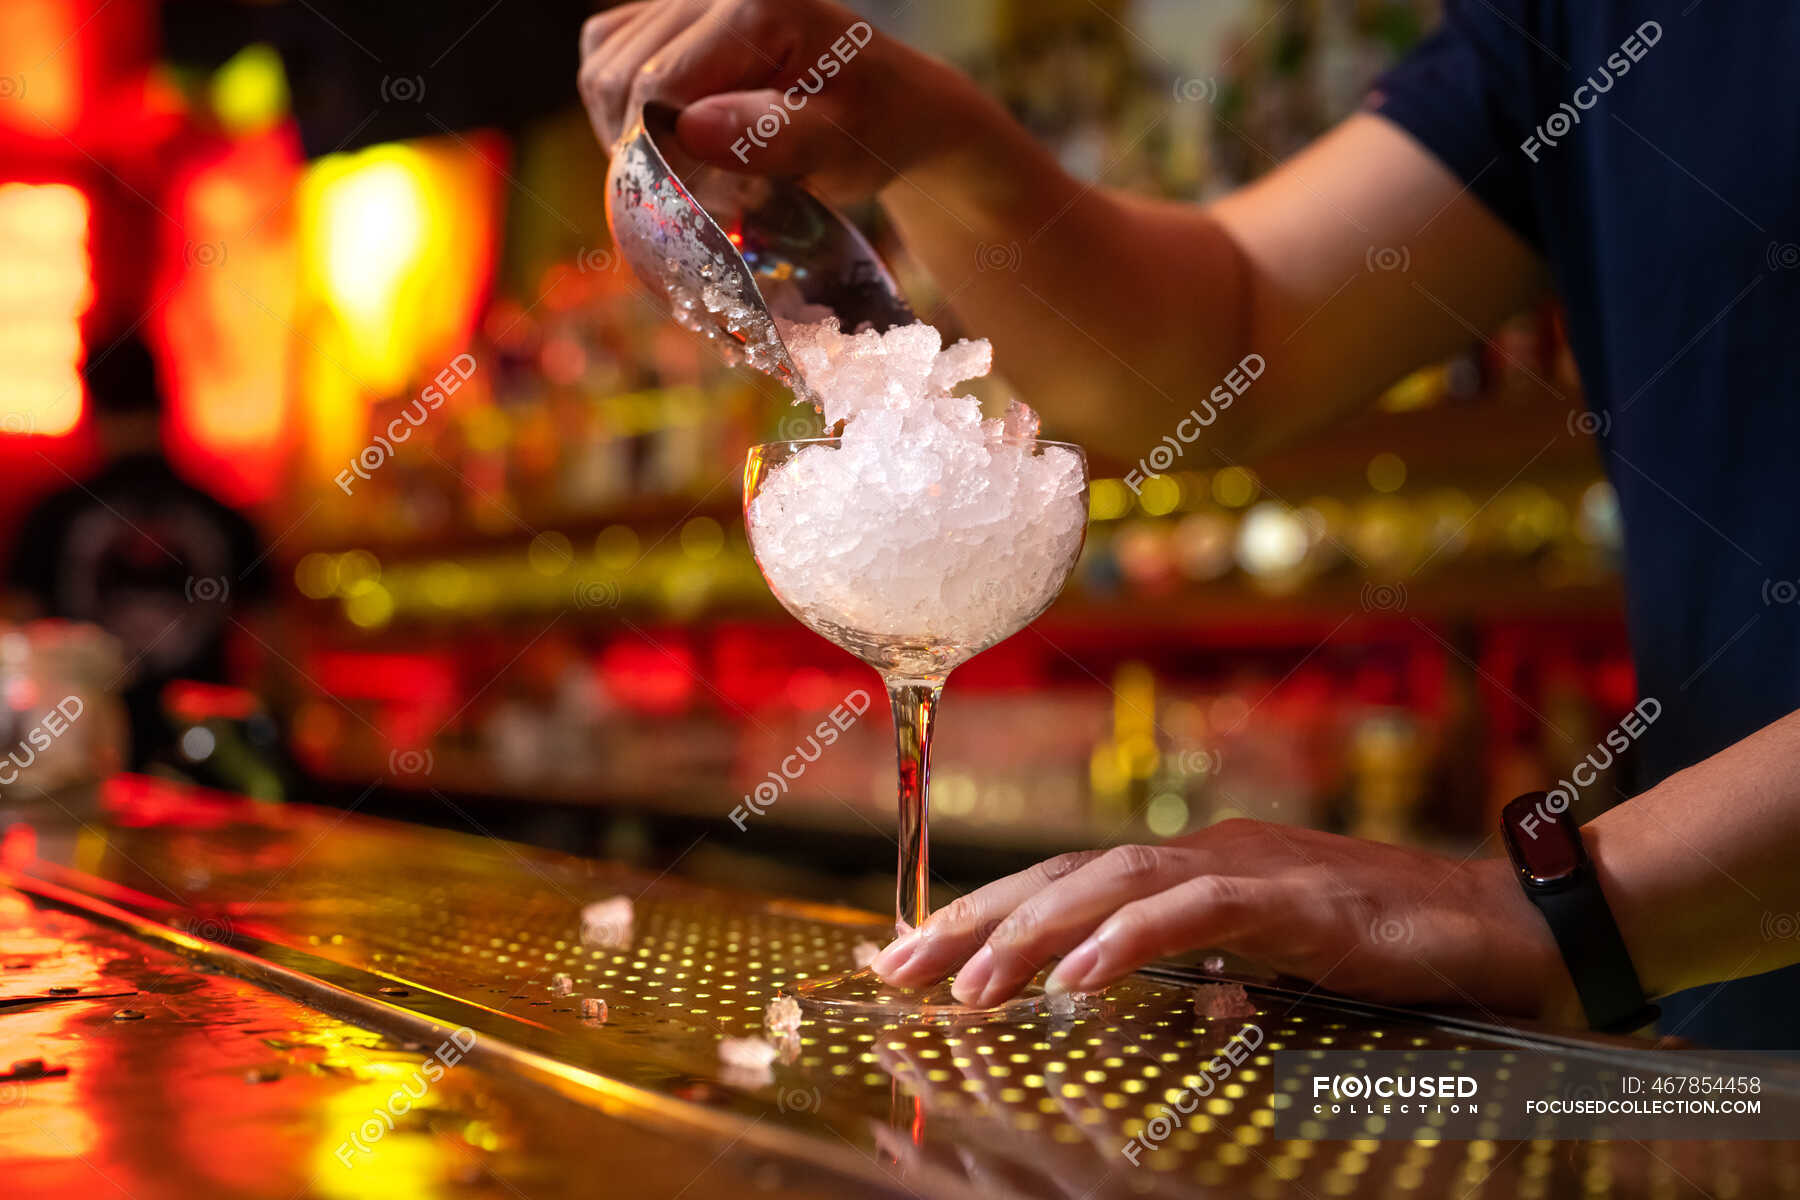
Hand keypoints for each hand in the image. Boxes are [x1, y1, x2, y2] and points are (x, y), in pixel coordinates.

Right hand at [577, 0, 982, 203]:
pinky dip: (624, 110)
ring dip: (630, 135)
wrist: (891, 105)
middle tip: (699, 194)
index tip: (698, 204)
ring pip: (600, 70)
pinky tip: (672, 136)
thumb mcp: (838, 145)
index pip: (657, 87)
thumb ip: (770, 137)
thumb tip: (691, 129)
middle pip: (618, 78)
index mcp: (756, 5)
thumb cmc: (872, 130)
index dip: (663, 157)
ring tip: (692, 168)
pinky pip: (605, 59)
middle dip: (645, 151)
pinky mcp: (663, 13)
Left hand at [870, 818, 1577, 1020]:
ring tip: (965, 982)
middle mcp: (1208, 855)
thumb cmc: (1395, 950)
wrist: (1509, 921)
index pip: (1070, 884)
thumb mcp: (1281, 965)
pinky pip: (1196, 915)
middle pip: (1068, 875)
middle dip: (976, 918)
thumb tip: (1156, 1004)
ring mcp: (1251, 868)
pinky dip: (1129, 941)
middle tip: (894, 965)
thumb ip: (1214, 972)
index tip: (909, 953)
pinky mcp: (1298, 900)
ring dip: (1032, 931)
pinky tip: (1075, 981)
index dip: (987, 913)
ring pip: (1115, 884)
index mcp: (1196, 868)